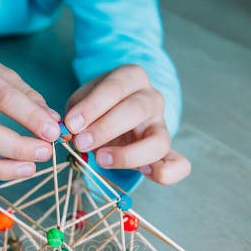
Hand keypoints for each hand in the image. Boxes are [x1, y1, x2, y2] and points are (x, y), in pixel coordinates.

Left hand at [64, 65, 189, 184]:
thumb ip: (77, 111)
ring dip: (128, 154)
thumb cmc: (97, 106)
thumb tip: (71, 128)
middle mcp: (152, 99)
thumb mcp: (83, 99)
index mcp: (131, 78)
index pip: (116, 87)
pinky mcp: (166, 150)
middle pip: (136, 110)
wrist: (114, 114)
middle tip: (80, 142)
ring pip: (158, 140)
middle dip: (105, 128)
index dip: (93, 106)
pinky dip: (168, 172)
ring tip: (101, 159)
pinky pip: (179, 164)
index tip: (71, 124)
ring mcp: (161, 125)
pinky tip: (147, 173)